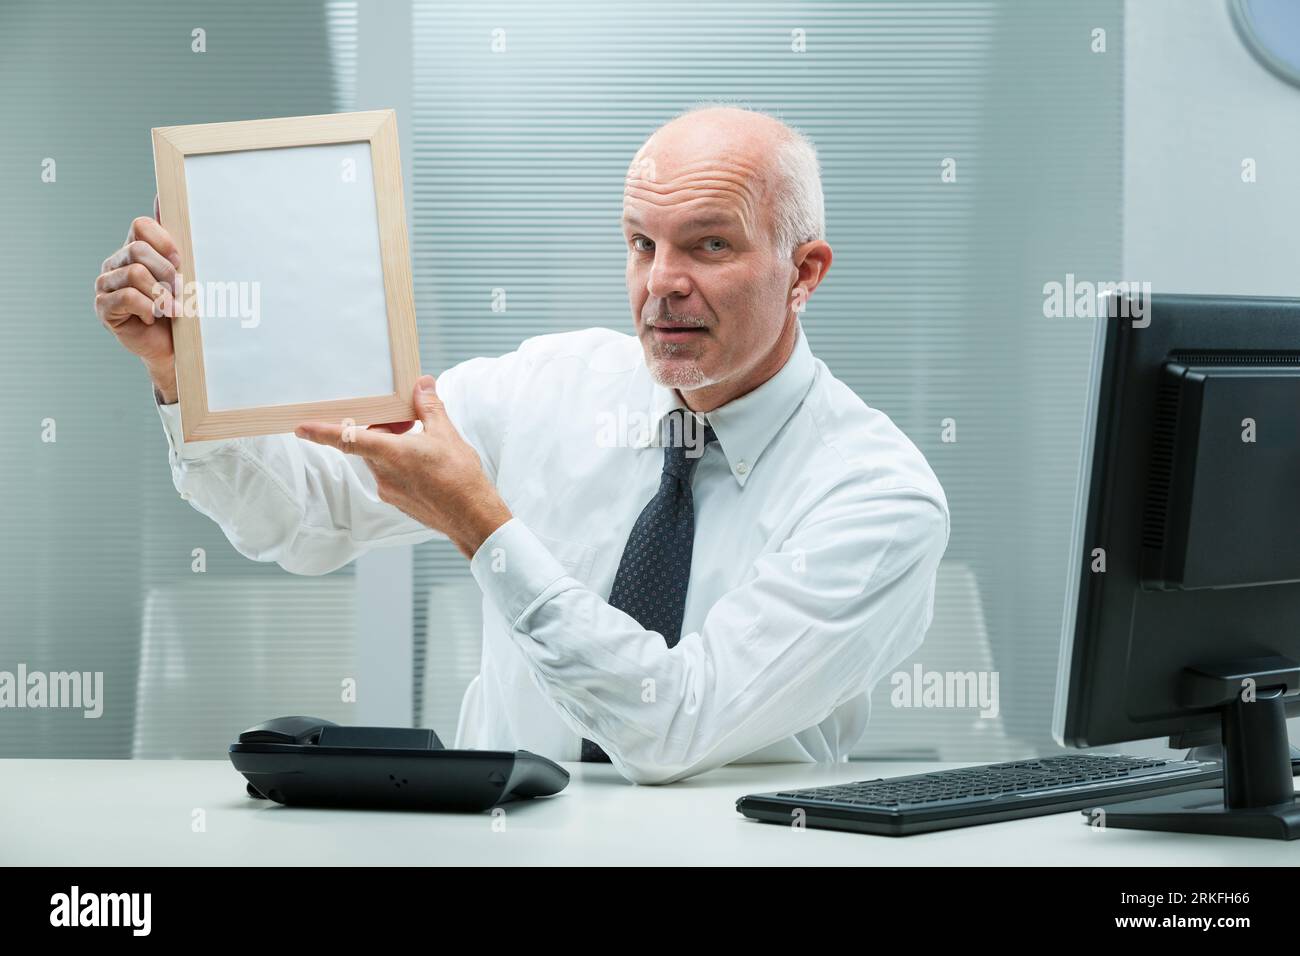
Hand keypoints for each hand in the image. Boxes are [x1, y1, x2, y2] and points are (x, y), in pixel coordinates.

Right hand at [94, 196, 180, 402]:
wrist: (173, 348)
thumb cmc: (178, 309)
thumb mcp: (182, 273)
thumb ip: (172, 238)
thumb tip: (163, 195)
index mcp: (133, 250)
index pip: (141, 226)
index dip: (164, 240)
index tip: (181, 261)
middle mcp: (115, 264)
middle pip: (138, 250)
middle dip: (166, 272)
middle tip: (181, 291)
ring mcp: (105, 285)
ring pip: (135, 273)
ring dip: (161, 293)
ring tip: (172, 309)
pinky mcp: (104, 307)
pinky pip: (127, 297)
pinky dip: (148, 307)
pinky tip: (153, 318)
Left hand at [295, 376, 512, 558]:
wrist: (473, 517)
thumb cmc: (461, 478)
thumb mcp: (446, 434)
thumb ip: (429, 407)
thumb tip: (422, 385)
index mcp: (392, 454)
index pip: (347, 438)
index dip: (321, 432)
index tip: (301, 428)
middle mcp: (384, 474)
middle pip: (367, 444)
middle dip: (382, 428)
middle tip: (409, 420)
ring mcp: (389, 491)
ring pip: (379, 460)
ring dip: (393, 446)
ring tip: (422, 441)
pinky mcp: (398, 502)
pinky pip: (389, 476)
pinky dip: (400, 464)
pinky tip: (425, 462)